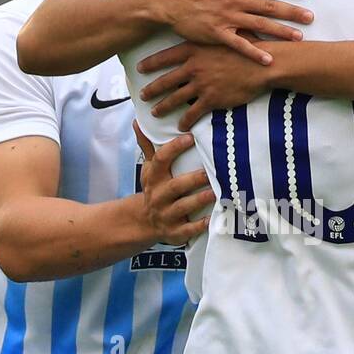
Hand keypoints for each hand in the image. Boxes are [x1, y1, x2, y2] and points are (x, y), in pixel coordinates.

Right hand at [134, 125, 213, 243]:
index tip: (190, 137)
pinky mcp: (174, 232)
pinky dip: (199, 225)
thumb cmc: (154, 189)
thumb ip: (148, 146)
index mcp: (153, 178)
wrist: (144, 221)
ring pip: (183, 207)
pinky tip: (211, 219)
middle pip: (175, 186)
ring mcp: (166, 215)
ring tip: (216, 192)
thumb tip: (138, 121)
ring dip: (199, 200)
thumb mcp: (149, 168)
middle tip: (210, 171)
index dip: (174, 148)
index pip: (161, 160)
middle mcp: (158, 196)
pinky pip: (187, 230)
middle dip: (193, 179)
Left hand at [137, 40, 271, 131]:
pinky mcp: (212, 99)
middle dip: (151, 89)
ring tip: (154, 113)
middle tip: (142, 95)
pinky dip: (185, 121)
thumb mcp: (226, 34)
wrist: (264, 63)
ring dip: (163, 107)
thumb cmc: (249, 46)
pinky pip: (193, 113)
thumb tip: (208, 28)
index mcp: (195, 49)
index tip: (139, 68)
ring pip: (175, 99)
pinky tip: (181, 126)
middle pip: (166, 80)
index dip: (151, 63)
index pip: (165, 57)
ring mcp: (201, 84)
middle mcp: (193, 67)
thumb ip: (212, 34)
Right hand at [161, 0, 312, 65]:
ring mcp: (228, 17)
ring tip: (299, 38)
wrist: (170, 0)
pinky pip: (240, 44)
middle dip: (293, 11)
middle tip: (311, 17)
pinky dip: (254, 53)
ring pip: (260, 24)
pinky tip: (268, 60)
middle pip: (270, 5)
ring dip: (281, 31)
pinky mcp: (218, 33)